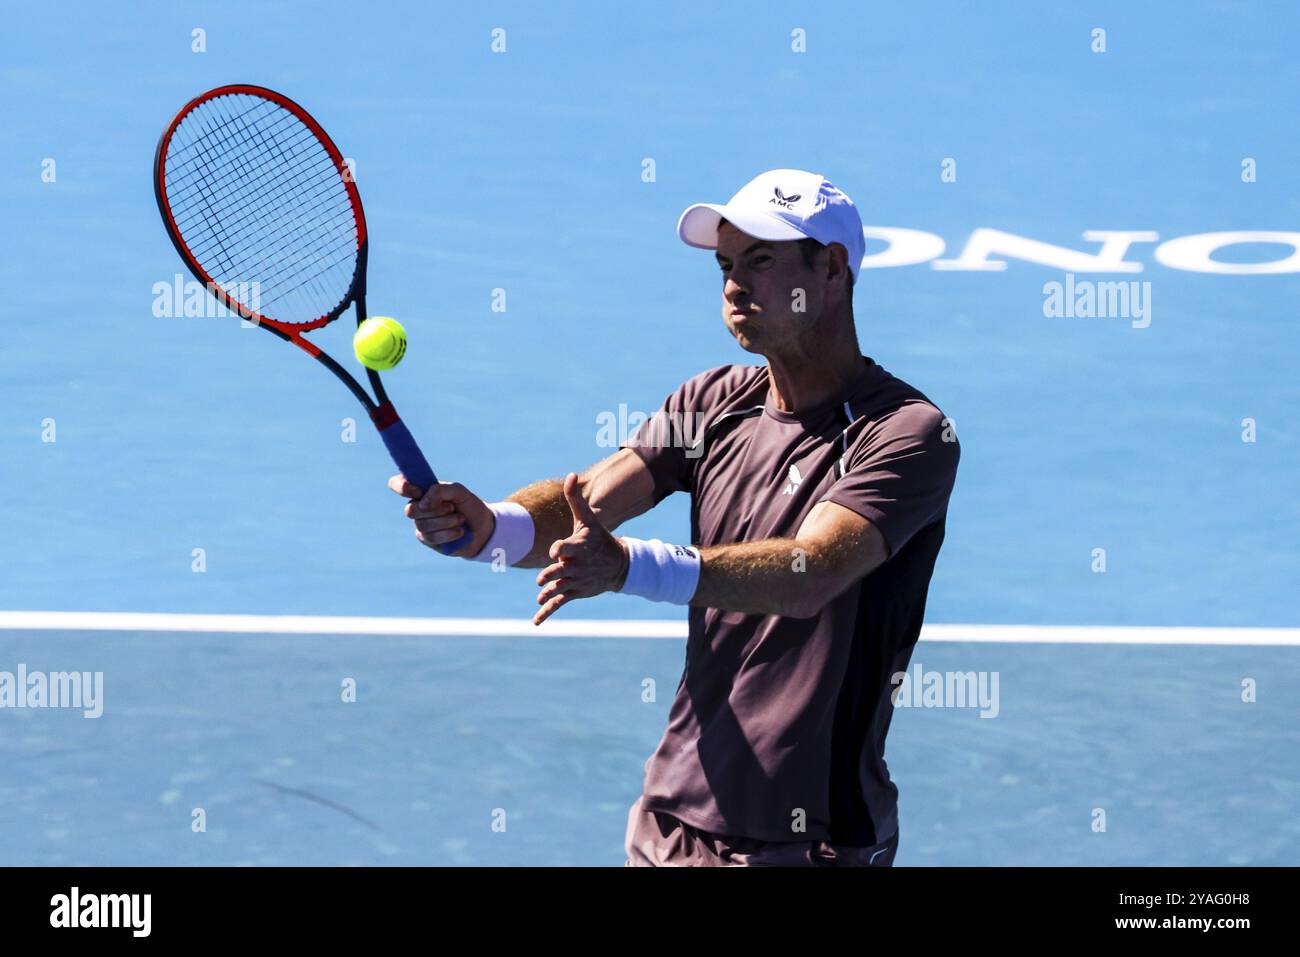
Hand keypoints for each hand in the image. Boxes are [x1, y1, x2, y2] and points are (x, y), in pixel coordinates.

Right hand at [387, 474, 493, 557]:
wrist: (483, 528)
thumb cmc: (468, 506)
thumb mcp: (459, 492)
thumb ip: (440, 490)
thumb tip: (422, 504)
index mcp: (422, 490)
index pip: (398, 484)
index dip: (400, 486)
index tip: (417, 491)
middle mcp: (417, 506)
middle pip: (411, 510)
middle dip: (435, 509)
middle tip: (452, 507)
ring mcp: (420, 524)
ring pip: (423, 524)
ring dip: (446, 521)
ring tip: (461, 519)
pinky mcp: (427, 540)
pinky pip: (431, 537)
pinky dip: (448, 533)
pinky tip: (460, 531)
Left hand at [533, 472, 628, 624]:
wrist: (618, 565)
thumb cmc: (598, 538)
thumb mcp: (588, 519)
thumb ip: (575, 499)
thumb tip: (571, 474)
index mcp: (578, 547)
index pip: (566, 548)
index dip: (561, 550)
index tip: (555, 552)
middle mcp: (577, 566)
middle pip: (561, 571)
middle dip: (553, 575)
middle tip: (542, 579)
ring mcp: (576, 581)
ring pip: (559, 589)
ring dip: (550, 594)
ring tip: (540, 597)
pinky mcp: (575, 592)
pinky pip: (559, 604)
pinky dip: (547, 613)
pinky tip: (536, 622)